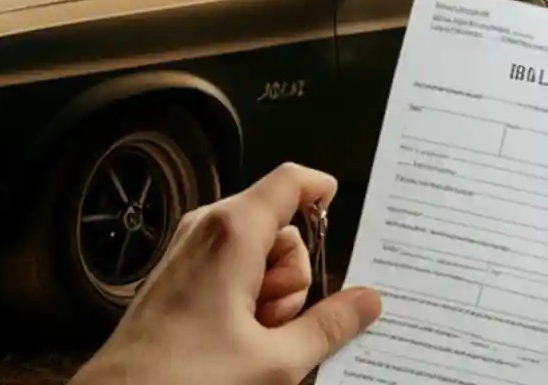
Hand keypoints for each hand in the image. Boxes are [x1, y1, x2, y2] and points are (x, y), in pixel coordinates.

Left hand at [69, 162, 382, 384]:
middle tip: (277, 322)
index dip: (323, 191)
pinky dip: (246, 300)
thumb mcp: (278, 361)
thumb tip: (368, 300)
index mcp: (233, 232)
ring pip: (259, 255)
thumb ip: (330, 325)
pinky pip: (232, 272)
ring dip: (270, 295)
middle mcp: (208, 230)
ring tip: (252, 340)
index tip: (342, 214)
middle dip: (294, 276)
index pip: (291, 182)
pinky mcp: (179, 276)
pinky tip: (238, 342)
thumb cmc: (187, 381)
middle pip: (281, 229)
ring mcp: (190, 252)